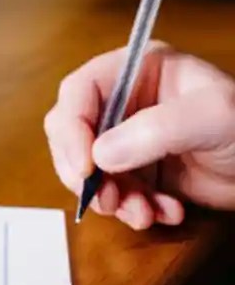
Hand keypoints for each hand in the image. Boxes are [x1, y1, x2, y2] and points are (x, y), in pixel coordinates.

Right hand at [44, 43, 234, 228]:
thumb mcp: (212, 116)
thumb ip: (155, 131)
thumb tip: (99, 156)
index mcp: (136, 71)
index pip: (79, 93)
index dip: (72, 130)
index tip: (86, 167)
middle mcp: (125, 102)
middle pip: (73, 134)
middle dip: (86, 172)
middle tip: (105, 200)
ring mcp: (129, 138)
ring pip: (90, 171)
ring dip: (112, 198)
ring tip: (143, 213)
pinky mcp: (138, 171)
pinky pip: (115, 193)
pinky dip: (134, 209)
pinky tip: (165, 211)